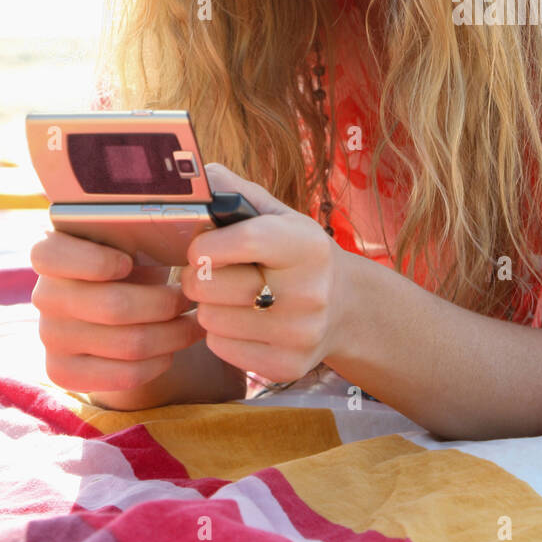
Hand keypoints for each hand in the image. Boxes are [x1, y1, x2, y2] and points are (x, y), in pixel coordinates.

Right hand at [30, 227, 203, 393]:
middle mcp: (44, 296)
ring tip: (194, 322)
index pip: (52, 256)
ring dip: (174, 334)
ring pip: (129, 343)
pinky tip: (172, 348)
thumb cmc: (132, 262)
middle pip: (114, 306)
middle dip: (167, 303)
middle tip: (193, 295)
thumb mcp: (131, 239)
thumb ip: (140, 232)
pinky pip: (124, 375)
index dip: (94, 262)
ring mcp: (50, 337)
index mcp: (51, 252)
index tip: (129, 262)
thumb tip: (183, 233)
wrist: (117, 307)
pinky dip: (160, 362)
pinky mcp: (63, 372)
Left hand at [179, 162, 345, 384]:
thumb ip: (235, 192)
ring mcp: (301, 333)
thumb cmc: (296, 253)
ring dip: (209, 306)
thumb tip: (195, 175)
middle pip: (211, 287)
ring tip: (231, 296)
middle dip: (197, 276)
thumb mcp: (278, 215)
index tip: (201, 245)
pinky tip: (243, 321)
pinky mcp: (287, 366)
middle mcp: (310, 291)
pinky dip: (220, 334)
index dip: (207, 243)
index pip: (244, 241)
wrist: (346, 306)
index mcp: (308, 245)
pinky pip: (220, 348)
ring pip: (210, 320)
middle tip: (209, 271)